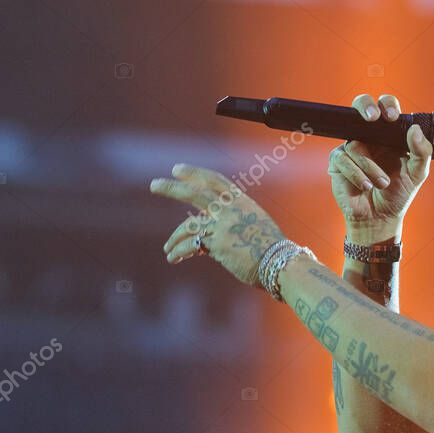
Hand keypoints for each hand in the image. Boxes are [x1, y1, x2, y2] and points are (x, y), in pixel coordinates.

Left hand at [150, 164, 284, 286]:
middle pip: (194, 193)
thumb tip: (212, 234)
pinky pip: (191, 245)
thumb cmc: (271, 249)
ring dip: (174, 238)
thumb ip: (233, 223)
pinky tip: (173, 257)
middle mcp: (229, 209)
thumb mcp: (255, 225)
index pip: (214, 181)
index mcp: (241, 201)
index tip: (177, 169)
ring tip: (167, 248)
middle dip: (171, 188)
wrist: (280, 262)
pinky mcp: (216, 244)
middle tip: (154, 185)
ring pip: (188, 225)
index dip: (195, 173)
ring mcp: (221, 225)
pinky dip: (179, 251)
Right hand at [328, 93, 432, 237]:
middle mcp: (369, 136)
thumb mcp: (416, 174)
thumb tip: (414, 129)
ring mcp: (352, 147)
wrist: (380, 217)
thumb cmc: (398, 193)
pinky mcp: (338, 162)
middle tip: (372, 118)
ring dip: (370, 167)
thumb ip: (421, 152)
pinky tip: (365, 186)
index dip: (387, 105)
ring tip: (381, 184)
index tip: (392, 117)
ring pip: (356, 144)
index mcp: (389, 134)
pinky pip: (344, 159)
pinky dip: (357, 174)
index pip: (387, 107)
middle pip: (361, 105)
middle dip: (365, 106)